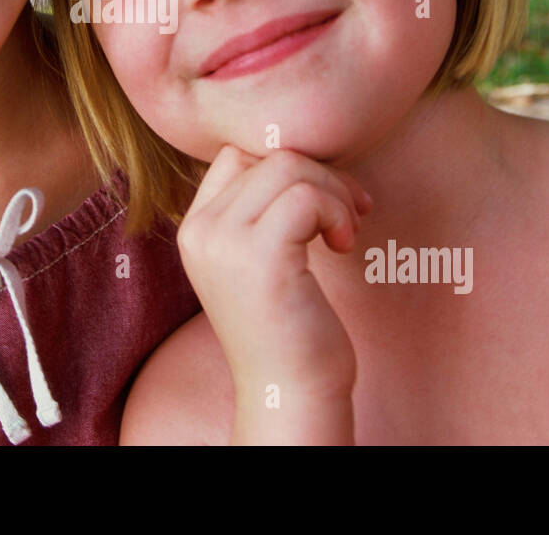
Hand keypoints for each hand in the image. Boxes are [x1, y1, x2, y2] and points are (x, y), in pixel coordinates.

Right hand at [176, 145, 371, 442]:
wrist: (290, 393)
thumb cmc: (289, 327)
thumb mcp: (261, 258)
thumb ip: (263, 211)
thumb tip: (303, 157)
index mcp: (196, 229)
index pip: (237, 156)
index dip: (288, 166)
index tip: (324, 200)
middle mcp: (200, 231)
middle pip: (267, 156)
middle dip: (321, 175)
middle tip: (352, 213)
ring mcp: (224, 242)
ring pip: (288, 167)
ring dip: (333, 192)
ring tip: (346, 232)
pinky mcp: (259, 257)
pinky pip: (306, 197)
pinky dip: (337, 211)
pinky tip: (343, 245)